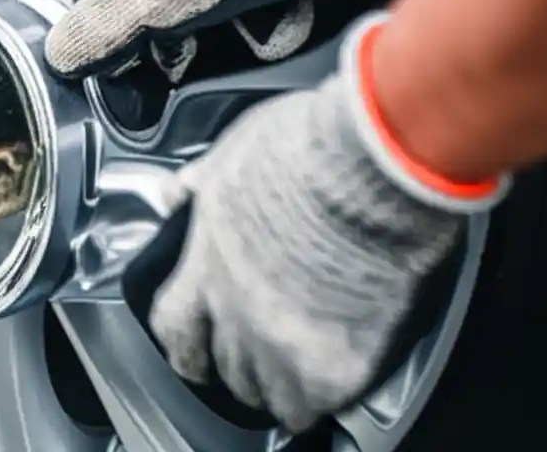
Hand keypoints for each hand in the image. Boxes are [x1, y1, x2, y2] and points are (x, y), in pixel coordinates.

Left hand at [145, 16, 508, 430]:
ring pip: (264, 392)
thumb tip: (175, 192)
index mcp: (206, 257)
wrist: (375, 160)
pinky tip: (335, 380)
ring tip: (299, 373)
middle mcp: (233, 306)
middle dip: (235, 365)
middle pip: (220, 365)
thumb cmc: (311, 143)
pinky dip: (322, 397)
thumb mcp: (232, 151)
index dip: (183, 343)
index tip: (192, 350)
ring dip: (278, 385)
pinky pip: (316, 403)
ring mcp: (279, 338)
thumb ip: (202, 184)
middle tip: (258, 357)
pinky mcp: (332, 362)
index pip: (172, 322)